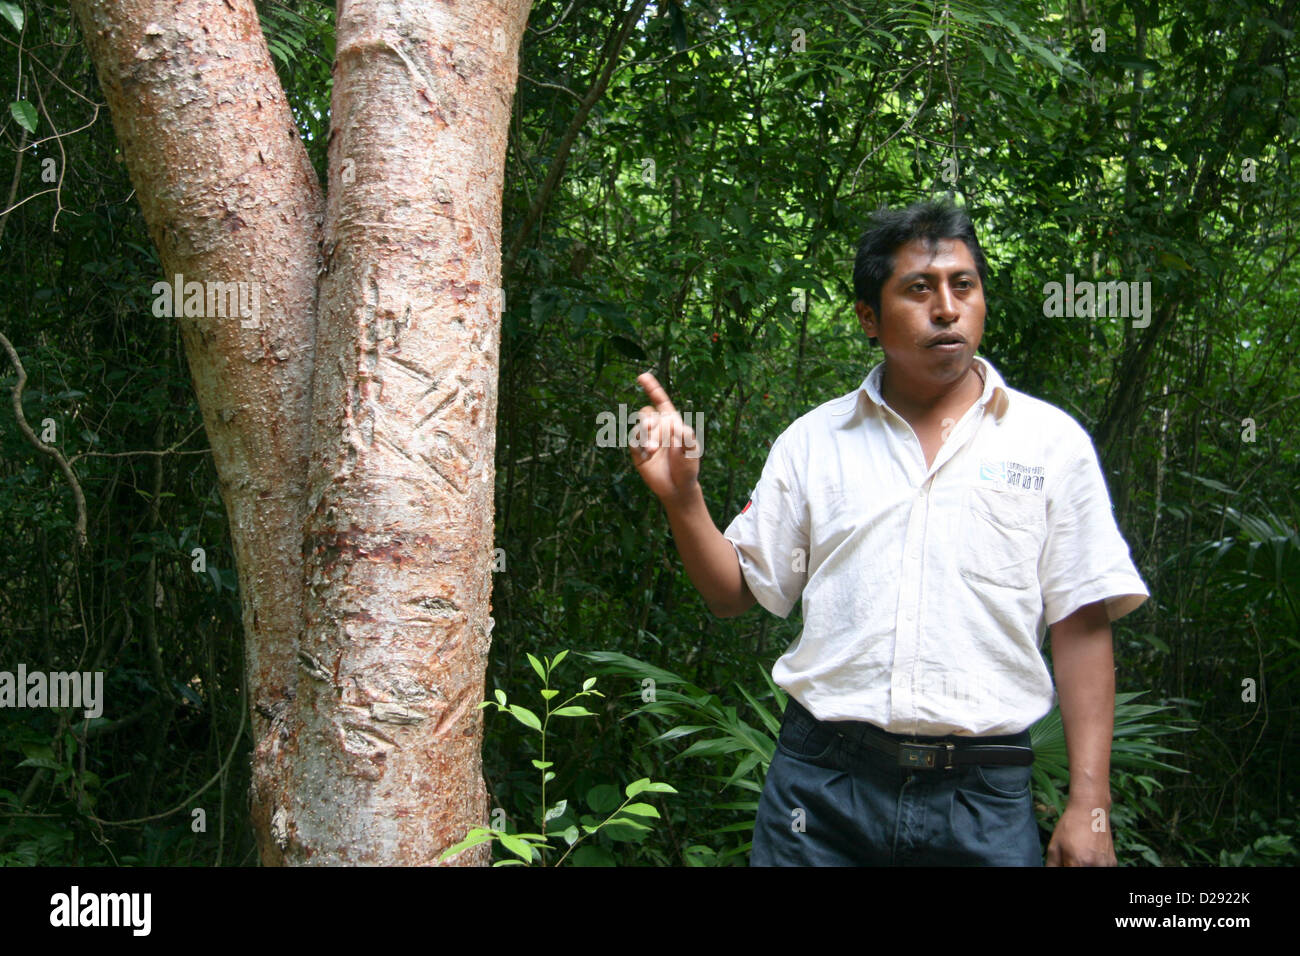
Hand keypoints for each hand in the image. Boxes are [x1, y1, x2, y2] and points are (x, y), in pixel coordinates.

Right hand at [629, 371, 701, 504]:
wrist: (677, 489)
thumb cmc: (688, 468)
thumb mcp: (692, 451)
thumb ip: (685, 436)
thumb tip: (674, 424)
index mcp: (672, 423)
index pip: (660, 402)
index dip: (652, 388)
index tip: (642, 376)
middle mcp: (658, 428)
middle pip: (646, 413)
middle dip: (649, 425)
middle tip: (655, 444)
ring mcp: (646, 440)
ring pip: (639, 427)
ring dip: (644, 436)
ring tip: (652, 450)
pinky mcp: (638, 452)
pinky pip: (633, 441)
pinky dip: (638, 446)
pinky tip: (647, 456)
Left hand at [1045, 801, 1117, 865]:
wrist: (1091, 810)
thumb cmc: (1070, 826)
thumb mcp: (1055, 845)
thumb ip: (1052, 864)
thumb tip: (1051, 872)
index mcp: (1077, 862)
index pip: (1068, 873)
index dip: (1065, 867)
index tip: (1064, 862)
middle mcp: (1094, 865)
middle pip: (1080, 871)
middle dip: (1073, 866)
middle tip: (1071, 857)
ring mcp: (1105, 865)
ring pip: (1091, 870)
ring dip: (1085, 866)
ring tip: (1081, 854)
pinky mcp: (1113, 863)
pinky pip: (1101, 868)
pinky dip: (1094, 865)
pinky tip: (1090, 854)